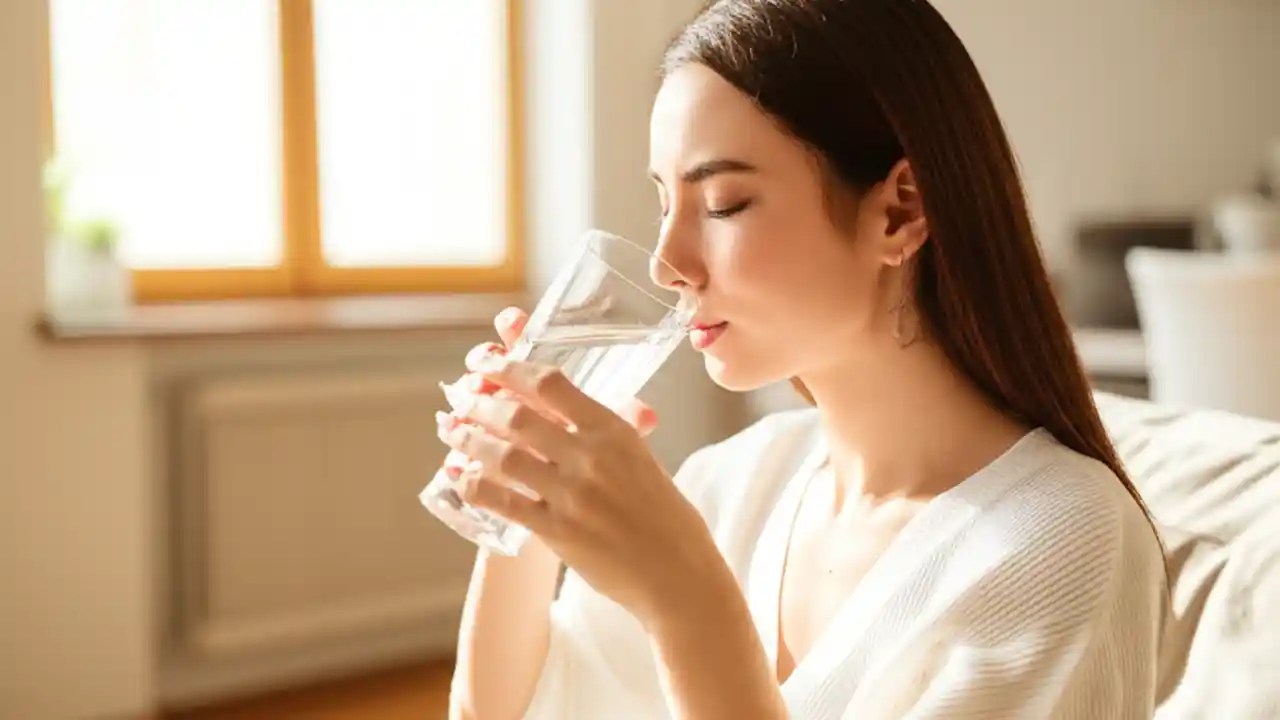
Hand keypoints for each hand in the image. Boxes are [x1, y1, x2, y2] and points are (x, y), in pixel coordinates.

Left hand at [437, 323, 720, 623]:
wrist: (678, 576)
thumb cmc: (668, 520)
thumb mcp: (645, 461)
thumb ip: (611, 435)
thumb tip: (578, 413)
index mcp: (615, 432)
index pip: (552, 384)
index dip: (511, 368)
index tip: (486, 364)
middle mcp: (591, 457)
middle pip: (519, 416)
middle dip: (480, 401)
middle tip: (459, 395)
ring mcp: (573, 495)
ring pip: (504, 456)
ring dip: (468, 439)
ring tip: (449, 429)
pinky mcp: (559, 532)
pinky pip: (505, 502)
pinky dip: (475, 486)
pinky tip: (457, 477)